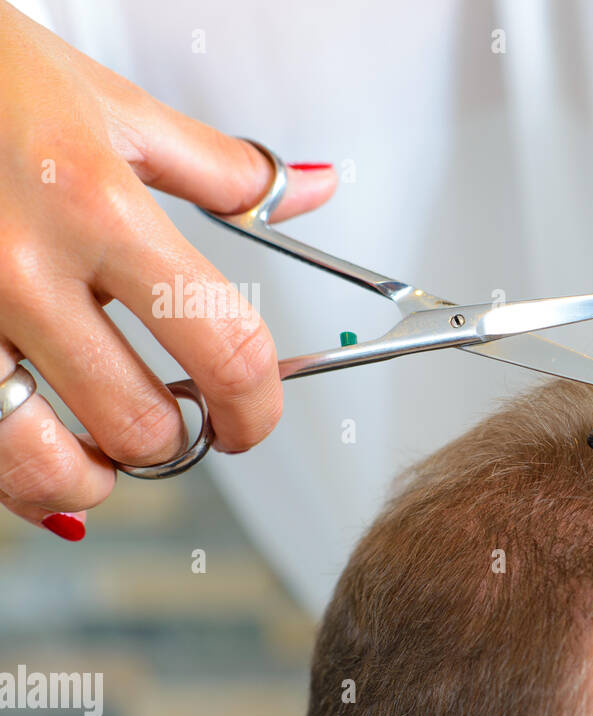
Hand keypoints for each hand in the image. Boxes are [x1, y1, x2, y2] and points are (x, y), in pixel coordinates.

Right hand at [0, 2, 336, 537]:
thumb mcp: (115, 110)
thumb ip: (225, 170)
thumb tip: (314, 191)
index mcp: (97, 208)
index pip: (223, 348)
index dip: (257, 407)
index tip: (254, 418)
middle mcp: (21, 268)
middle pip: (139, 424)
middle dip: (175, 441)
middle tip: (176, 424)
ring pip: (42, 465)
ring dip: (90, 479)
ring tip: (102, 458)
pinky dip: (17, 474)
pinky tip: (39, 444)